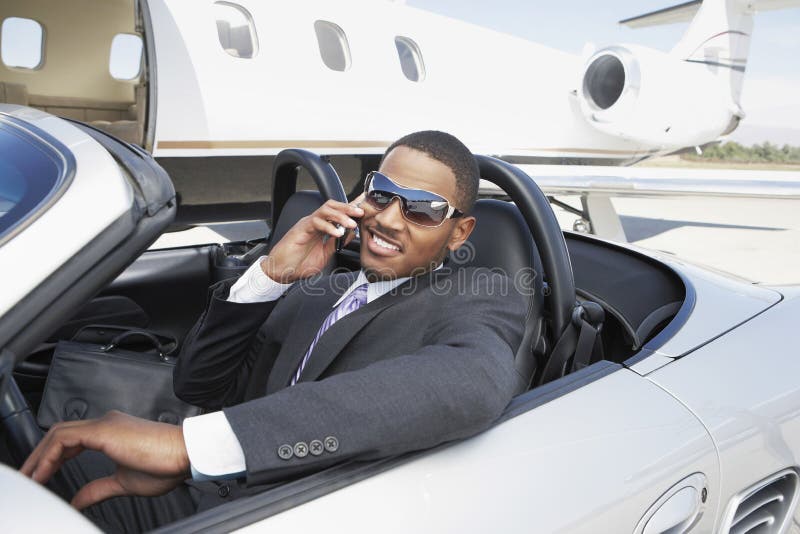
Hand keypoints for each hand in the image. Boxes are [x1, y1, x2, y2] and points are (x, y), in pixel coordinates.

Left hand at [20, 411, 190, 509]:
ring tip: (30, 478)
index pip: (71, 440)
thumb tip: (79, 500)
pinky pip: (65, 439)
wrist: (186, 454)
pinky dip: (49, 455)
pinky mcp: (105, 430)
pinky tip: (44, 473)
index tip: (42, 477)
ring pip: (58, 433)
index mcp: (112, 432)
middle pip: (59, 434)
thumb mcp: (124, 482)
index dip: (52, 458)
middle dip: (39, 456)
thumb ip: (98, 488)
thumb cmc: (167, 464)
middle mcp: (107, 423)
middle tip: (28, 478)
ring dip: (39, 456)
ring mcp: (105, 424)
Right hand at [264, 196, 363, 282]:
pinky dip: (328, 226)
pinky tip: (337, 233)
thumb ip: (336, 243)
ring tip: (351, 223)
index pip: (337, 213)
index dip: (350, 208)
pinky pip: (316, 222)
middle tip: (360, 213)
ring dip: (340, 215)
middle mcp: (314, 223)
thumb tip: (350, 234)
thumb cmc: (299, 264)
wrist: (281, 272)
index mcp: (320, 228)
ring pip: (325, 210)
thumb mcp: (325, 254)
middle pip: (332, 206)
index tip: (364, 208)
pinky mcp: (300, 230)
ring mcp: (307, 224)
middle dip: (348, 207)